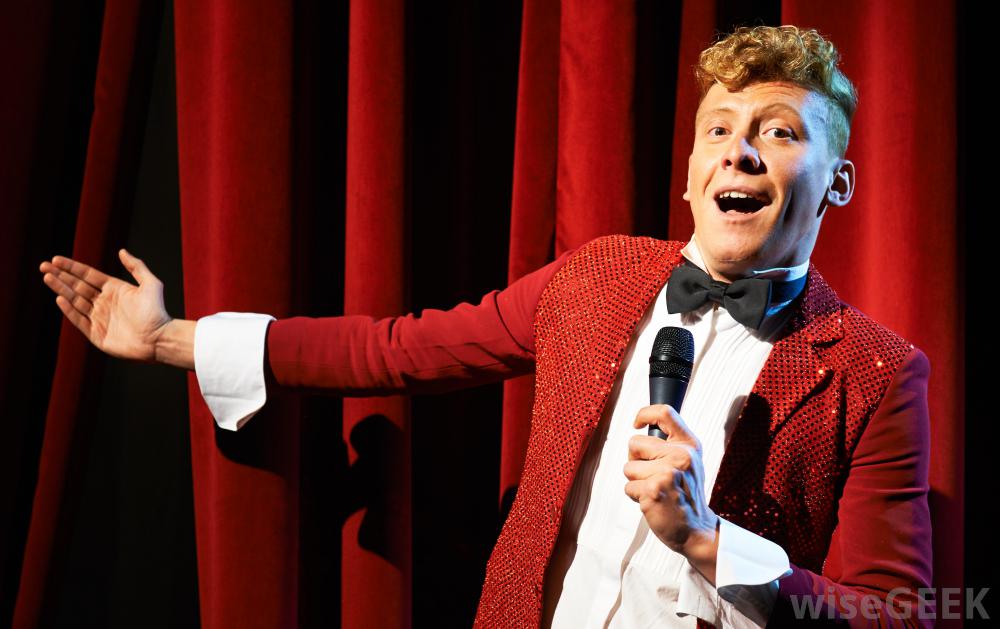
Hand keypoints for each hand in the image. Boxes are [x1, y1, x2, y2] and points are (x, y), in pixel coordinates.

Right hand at [39, 249, 172, 362]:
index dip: (72, 267)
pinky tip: (60, 298)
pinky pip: (79, 320)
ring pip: (75, 301)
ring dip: (61, 289)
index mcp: (114, 289)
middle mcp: (104, 303)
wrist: (159, 338)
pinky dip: (69, 310)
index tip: (56, 260)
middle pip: (78, 286)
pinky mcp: (97, 334)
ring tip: (47, 277)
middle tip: (43, 266)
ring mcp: (99, 318)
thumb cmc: (157, 311)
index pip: (88, 275)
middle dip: (60, 276)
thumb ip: (136, 267)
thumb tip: (121, 251)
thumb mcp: (150, 284)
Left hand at [624, 405, 719, 568]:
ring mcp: (667, 472)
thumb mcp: (688, 463)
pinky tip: (654, 502)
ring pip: (628, 467)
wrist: (696, 529)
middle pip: (634, 443)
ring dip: (636, 482)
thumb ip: (670, 444)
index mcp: (689, 445)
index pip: (665, 412)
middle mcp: (681, 456)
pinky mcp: (653, 489)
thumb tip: (640, 427)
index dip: (645, 414)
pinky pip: (628, 487)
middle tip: (654, 477)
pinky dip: (635, 497)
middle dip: (636, 461)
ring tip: (656, 491)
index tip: (637, 424)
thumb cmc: (686, 495)